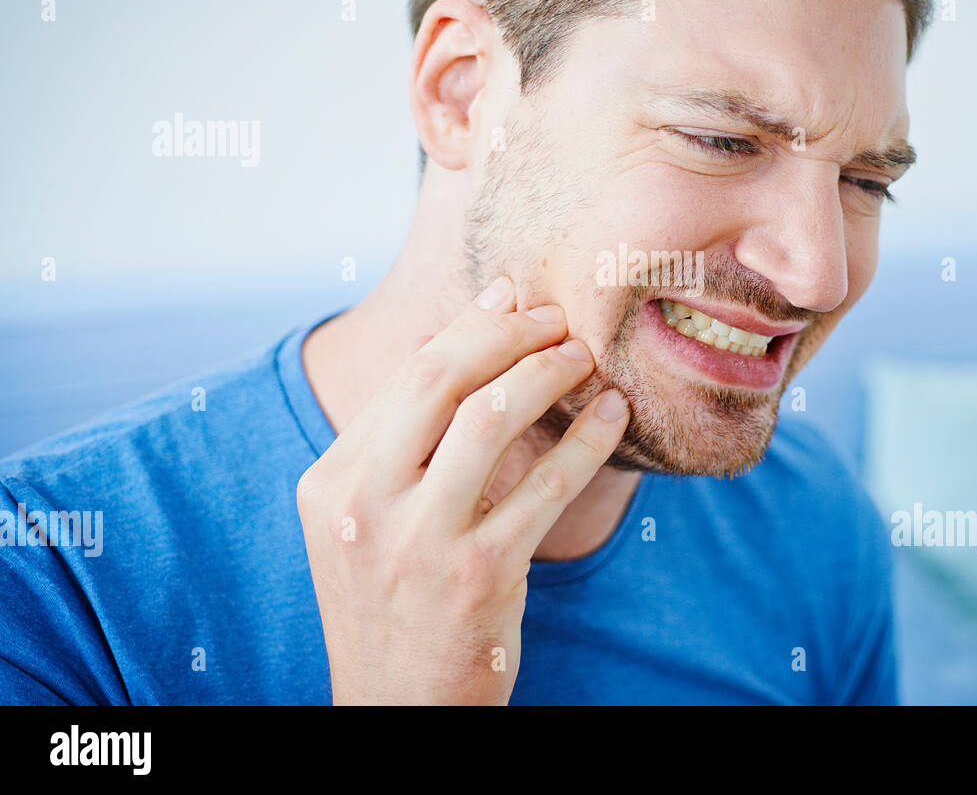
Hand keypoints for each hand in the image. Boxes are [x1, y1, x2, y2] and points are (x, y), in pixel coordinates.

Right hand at [295, 276, 628, 703]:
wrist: (399, 712)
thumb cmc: (394, 604)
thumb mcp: (367, 520)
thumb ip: (401, 436)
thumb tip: (457, 331)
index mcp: (330, 481)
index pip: (407, 374)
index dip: (470, 325)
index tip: (513, 298)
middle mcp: (362, 503)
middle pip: (441, 376)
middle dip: (510, 333)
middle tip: (557, 320)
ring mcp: (418, 540)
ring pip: (493, 416)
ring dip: (550, 372)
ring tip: (585, 358)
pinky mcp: (479, 575)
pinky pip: (548, 483)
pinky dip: (588, 437)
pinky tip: (612, 415)